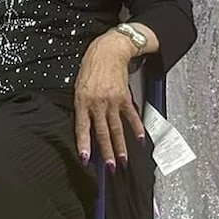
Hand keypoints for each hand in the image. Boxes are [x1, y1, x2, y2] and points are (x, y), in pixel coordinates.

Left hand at [73, 30, 143, 170]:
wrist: (108, 51)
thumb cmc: (90, 68)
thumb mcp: (78, 86)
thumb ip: (81, 106)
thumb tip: (85, 126)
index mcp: (83, 101)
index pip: (83, 127)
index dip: (84, 144)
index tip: (86, 158)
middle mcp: (98, 103)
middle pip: (103, 132)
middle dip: (106, 152)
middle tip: (110, 167)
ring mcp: (113, 101)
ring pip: (117, 128)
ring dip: (121, 146)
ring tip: (123, 160)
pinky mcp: (125, 98)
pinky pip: (131, 116)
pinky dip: (136, 128)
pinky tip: (140, 139)